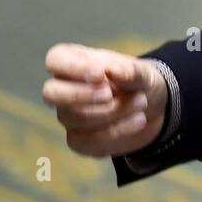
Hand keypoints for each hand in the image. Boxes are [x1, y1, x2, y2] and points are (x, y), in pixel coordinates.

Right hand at [43, 43, 167, 157]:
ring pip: (76, 118)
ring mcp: (68, 115)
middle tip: (110, 94)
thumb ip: (130, 70)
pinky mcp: (78, 139)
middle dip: (82, 95)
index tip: (100, 73)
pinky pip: (87, 141)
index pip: (55, 60)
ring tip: (141, 101)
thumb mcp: (142, 71)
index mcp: (74, 61)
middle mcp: (64, 88)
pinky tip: (138, 120)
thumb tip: (112, 70)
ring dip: (113, 111)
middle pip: (50, 93)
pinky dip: (117, 131)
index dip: (73, 68)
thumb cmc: (137, 80)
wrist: (151, 107)